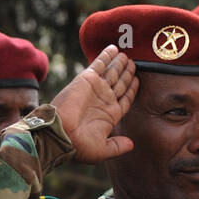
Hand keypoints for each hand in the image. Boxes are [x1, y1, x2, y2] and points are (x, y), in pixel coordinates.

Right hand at [51, 45, 137, 162]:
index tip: (138, 80)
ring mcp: (96, 89)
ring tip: (127, 56)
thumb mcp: (102, 150)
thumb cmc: (79, 146)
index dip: (132, 90)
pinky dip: (106, 56)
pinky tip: (114, 49)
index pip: (125, 99)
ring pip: (112, 72)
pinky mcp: (87, 79)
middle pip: (120, 83)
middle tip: (134, 63)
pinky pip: (99, 64)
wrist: (60, 135)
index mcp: (110, 115)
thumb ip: (117, 146)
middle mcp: (104, 100)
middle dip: (127, 73)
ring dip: (120, 64)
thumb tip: (131, 145)